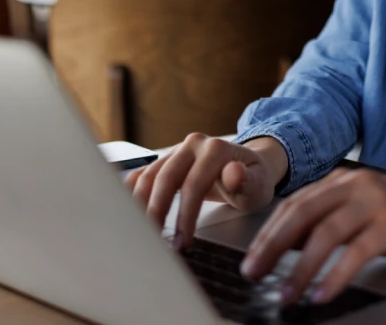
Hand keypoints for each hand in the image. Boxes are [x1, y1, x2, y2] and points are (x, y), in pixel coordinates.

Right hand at [125, 135, 287, 251]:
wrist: (249, 167)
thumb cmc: (254, 179)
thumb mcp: (259, 184)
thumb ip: (247, 181)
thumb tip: (233, 172)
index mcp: (215, 148)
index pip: (193, 184)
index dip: (185, 215)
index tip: (183, 241)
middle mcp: (192, 145)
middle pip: (165, 178)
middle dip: (157, 212)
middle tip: (154, 241)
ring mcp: (176, 151)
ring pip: (148, 176)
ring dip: (141, 205)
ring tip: (139, 233)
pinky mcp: (166, 161)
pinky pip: (142, 175)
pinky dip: (132, 194)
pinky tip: (126, 213)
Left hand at [240, 167, 385, 306]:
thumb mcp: (360, 215)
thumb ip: (327, 223)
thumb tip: (285, 247)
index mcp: (342, 180)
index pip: (295, 204)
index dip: (269, 233)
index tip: (251, 258)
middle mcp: (356, 184)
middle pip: (303, 214)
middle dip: (273, 247)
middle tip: (254, 273)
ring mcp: (375, 201)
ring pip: (326, 233)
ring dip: (301, 268)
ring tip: (288, 295)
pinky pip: (357, 252)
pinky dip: (335, 275)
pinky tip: (323, 294)